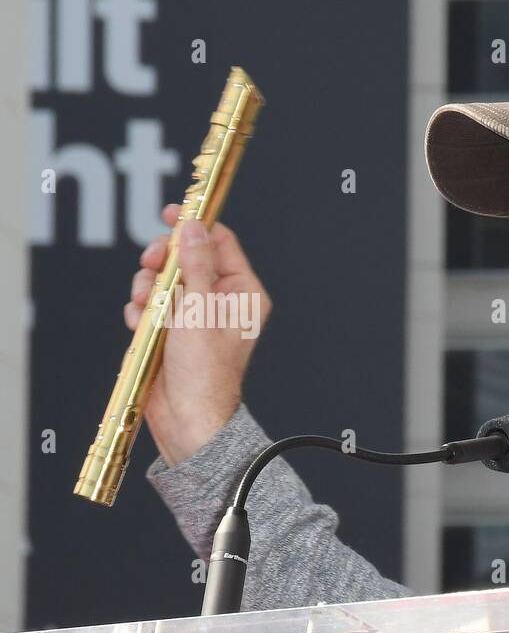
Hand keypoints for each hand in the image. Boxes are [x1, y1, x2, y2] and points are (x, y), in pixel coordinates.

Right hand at [125, 204, 271, 466]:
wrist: (189, 417)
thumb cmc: (204, 371)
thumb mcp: (200, 308)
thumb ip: (196, 264)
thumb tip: (194, 227)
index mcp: (243, 293)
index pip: (221, 243)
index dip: (195, 226)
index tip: (170, 214)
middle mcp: (222, 300)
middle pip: (186, 256)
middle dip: (163, 261)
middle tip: (151, 266)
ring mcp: (196, 314)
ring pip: (163, 279)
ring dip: (148, 288)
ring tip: (148, 309)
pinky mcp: (173, 329)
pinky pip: (150, 304)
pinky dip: (142, 311)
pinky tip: (143, 327)